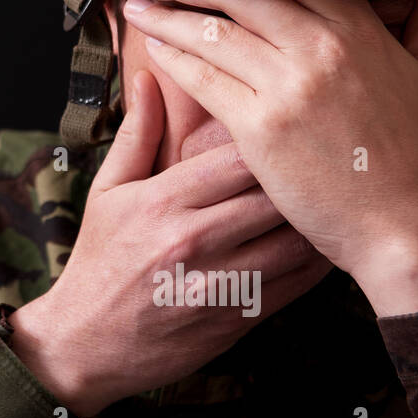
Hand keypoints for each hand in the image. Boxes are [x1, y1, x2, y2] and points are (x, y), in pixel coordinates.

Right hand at [8, 69, 330, 417]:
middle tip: (327, 154)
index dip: (272, 136)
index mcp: (162, 201)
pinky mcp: (236, 319)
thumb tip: (149, 75)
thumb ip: (136, 133)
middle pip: (272, 194)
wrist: (84, 343)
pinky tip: (324, 240)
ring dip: (316, 217)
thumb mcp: (107, 191)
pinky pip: (295, 284)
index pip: (238, 156)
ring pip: (293, 239)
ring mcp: (217, 284)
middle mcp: (192, 240)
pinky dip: (317, 260)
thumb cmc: (98, 260)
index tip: (290, 122)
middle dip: (302, 173)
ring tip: (332, 195)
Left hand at [119, 0, 417, 312]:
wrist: (397, 222)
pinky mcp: (261, 125)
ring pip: (213, 32)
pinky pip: (205, 79)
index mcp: (357, 27)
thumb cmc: (408, 150)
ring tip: (134, 5)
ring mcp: (290, 85)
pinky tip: (151, 48)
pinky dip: (173, 59)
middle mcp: (321, 46)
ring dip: (166, 14)